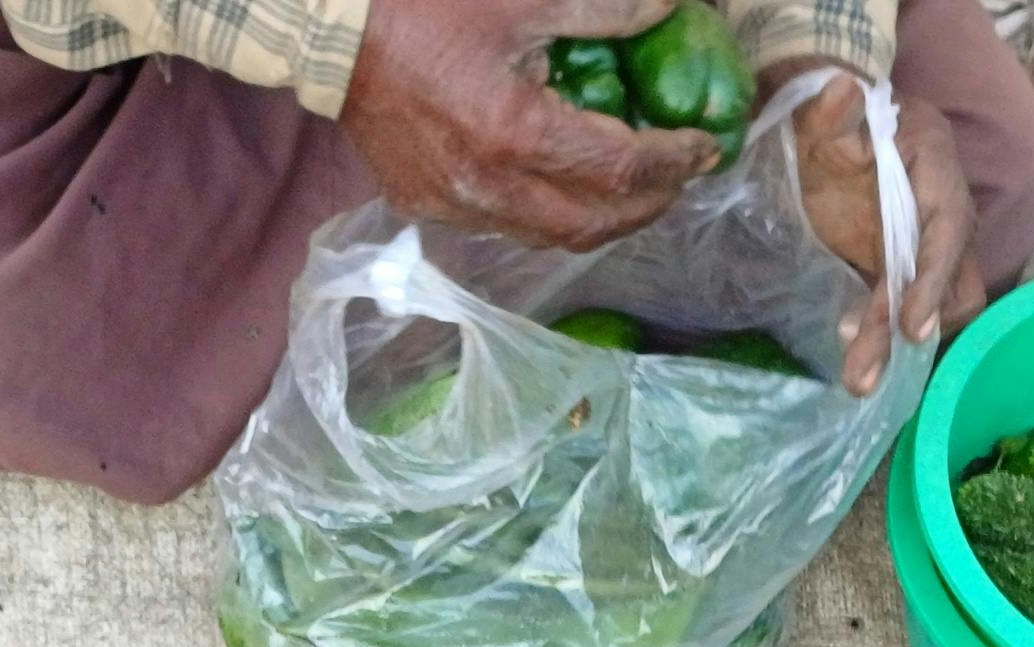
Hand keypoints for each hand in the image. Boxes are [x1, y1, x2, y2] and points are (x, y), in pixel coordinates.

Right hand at [341, 0, 712, 253]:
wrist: (329, 32)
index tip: (705, 146)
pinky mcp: (423, 204)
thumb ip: (606, 7)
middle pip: (591, 224)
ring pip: (546, 235)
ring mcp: (451, 206)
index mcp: (516, 138)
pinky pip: (501, 226)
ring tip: (627, 188)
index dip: (674, 161)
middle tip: (677, 178)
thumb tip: (668, 10)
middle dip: (646, 207)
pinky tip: (557, 183)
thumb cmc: (424, 4)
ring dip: (596, 218)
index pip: (621, 170)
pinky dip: (544, 212)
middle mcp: (487, 189)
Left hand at [772, 57, 980, 392]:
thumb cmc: (836, 119)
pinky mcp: (904, 268)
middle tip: (867, 375)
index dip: (933, 279)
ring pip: (938, 305)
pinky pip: (908, 310)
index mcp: (935, 167)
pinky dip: (886, 336)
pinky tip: (855, 357)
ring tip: (858, 380)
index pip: (947, 229)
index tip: (912, 327)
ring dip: (899, 344)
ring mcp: (929, 246)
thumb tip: (841, 90)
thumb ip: (831, 110)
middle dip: (915, 328)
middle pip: (954, 281)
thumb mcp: (826, 113)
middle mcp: (945, 213)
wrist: (834, 131)